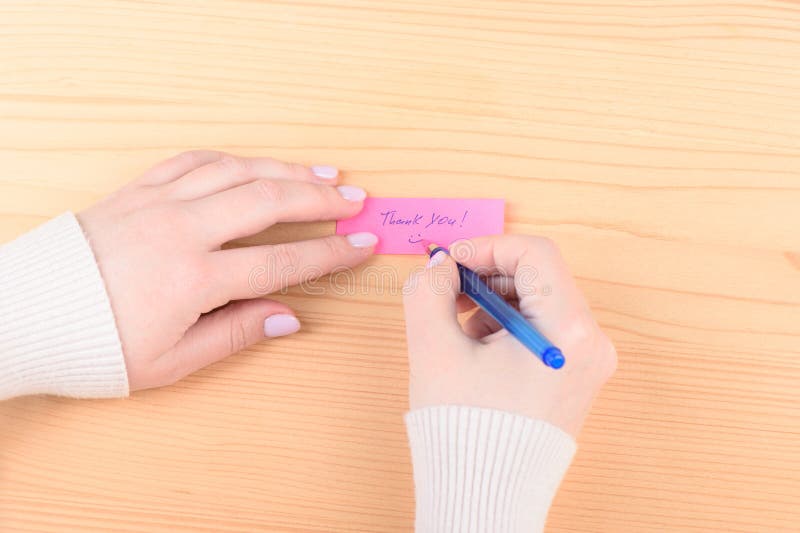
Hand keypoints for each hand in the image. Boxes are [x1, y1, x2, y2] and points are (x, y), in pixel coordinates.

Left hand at [78, 151, 376, 390]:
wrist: (27, 315)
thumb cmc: (96, 345)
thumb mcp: (169, 361)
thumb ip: (234, 334)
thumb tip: (288, 317)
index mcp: (192, 279)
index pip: (281, 262)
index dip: (329, 254)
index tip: (362, 245)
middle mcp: (180, 231)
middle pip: (267, 202)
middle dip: (319, 200)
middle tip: (355, 200)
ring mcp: (157, 203)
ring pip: (236, 172)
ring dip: (284, 170)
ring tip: (323, 175)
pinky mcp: (137, 190)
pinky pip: (192, 161)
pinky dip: (232, 159)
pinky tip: (254, 164)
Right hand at [402, 235, 615, 437]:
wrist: (485, 497)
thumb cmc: (464, 430)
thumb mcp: (434, 350)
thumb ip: (428, 292)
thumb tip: (439, 266)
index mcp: (568, 332)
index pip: (534, 255)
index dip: (486, 246)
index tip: (451, 261)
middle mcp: (591, 344)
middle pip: (540, 277)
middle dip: (488, 275)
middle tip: (448, 289)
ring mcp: (589, 363)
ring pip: (541, 301)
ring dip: (496, 300)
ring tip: (459, 327)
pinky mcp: (576, 377)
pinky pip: (545, 329)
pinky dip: (509, 324)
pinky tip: (477, 347)